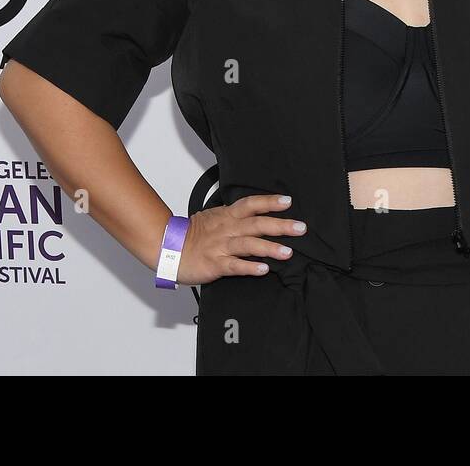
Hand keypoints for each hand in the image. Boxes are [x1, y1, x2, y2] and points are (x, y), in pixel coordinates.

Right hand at [174, 194, 305, 285]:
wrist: (169, 248)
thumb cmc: (192, 235)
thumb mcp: (214, 217)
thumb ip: (234, 216)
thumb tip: (254, 213)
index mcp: (227, 216)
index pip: (251, 204)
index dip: (269, 201)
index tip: (287, 201)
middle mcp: (227, 229)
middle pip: (257, 224)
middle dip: (280, 225)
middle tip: (300, 227)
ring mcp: (221, 246)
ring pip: (249, 244)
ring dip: (270, 247)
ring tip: (287, 252)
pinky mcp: (215, 264)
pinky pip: (234, 265)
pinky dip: (249, 267)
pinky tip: (263, 269)